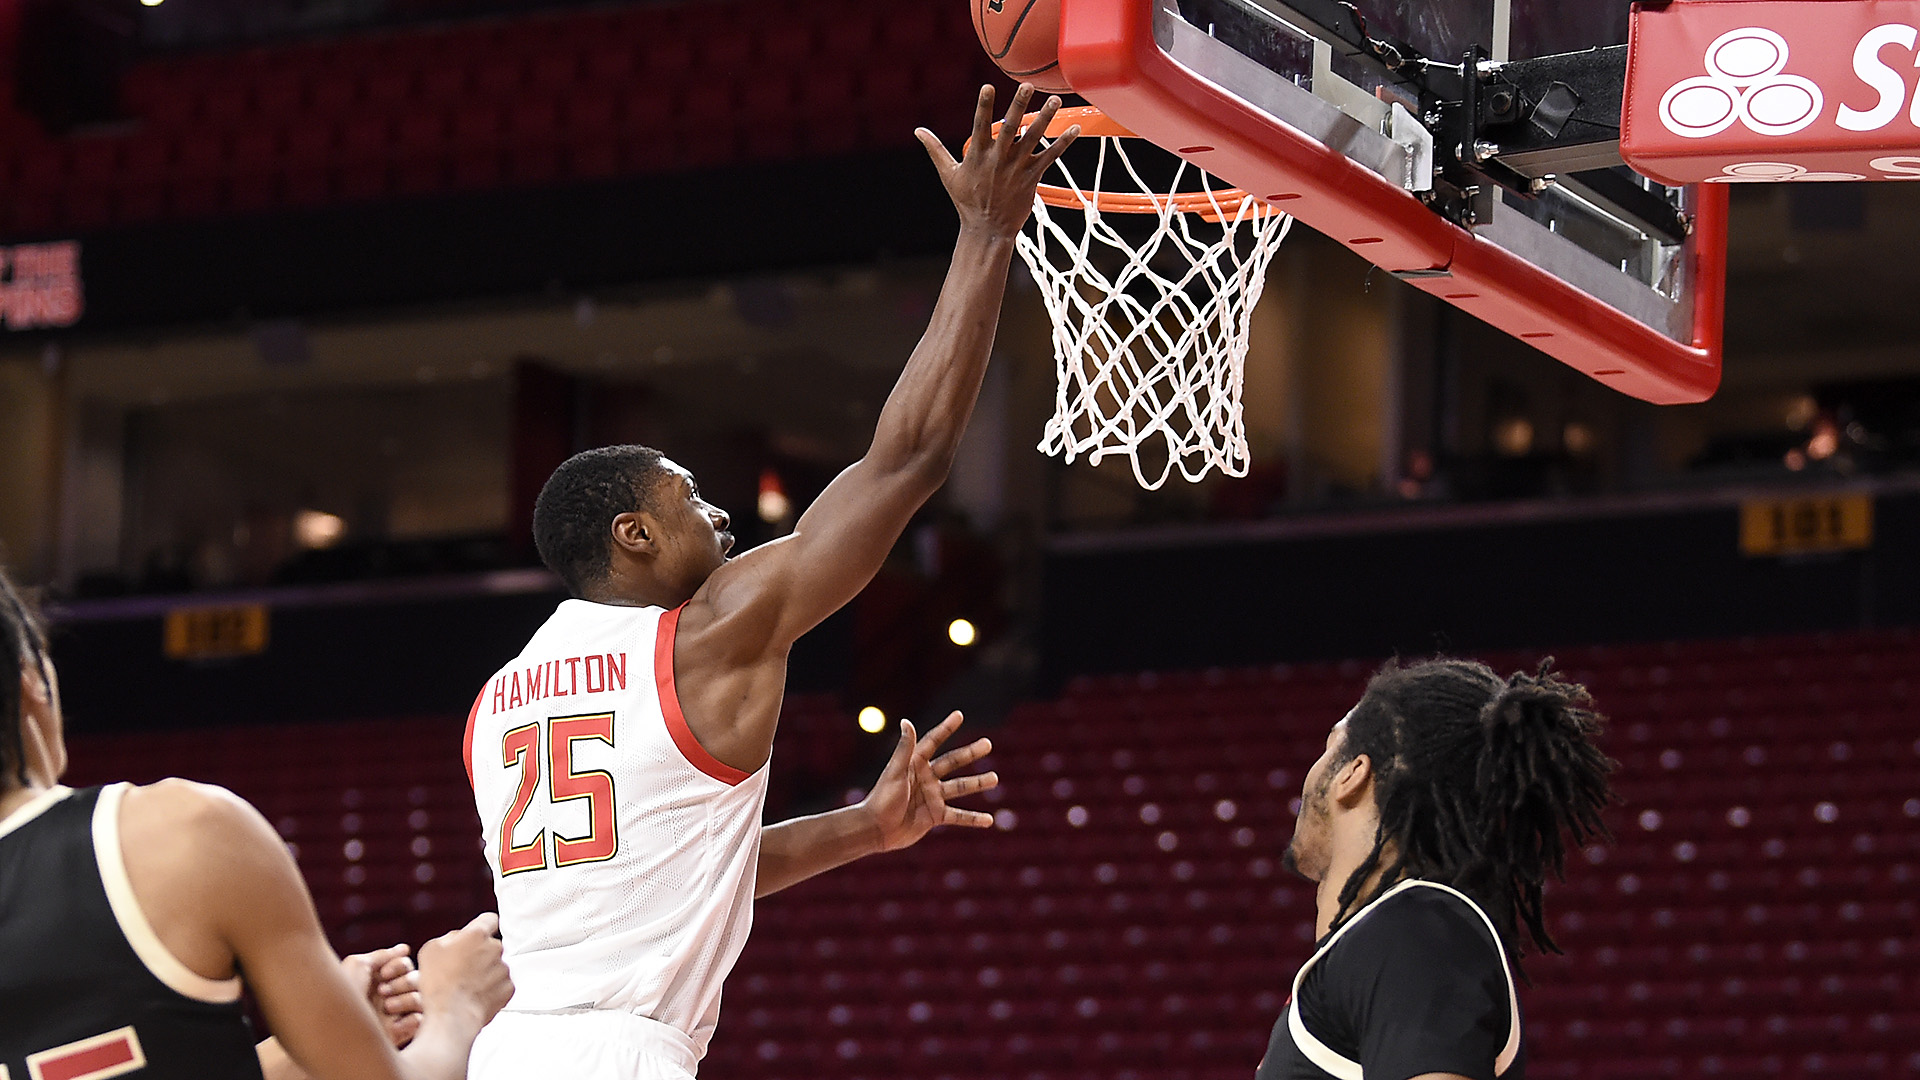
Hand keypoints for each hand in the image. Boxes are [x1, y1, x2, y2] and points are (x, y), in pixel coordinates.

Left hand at [340, 944, 422, 1047]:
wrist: (336, 1032)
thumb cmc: (342, 996)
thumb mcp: (357, 965)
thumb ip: (382, 954)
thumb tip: (405, 948)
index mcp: (379, 979)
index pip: (405, 965)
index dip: (399, 966)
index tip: (383, 973)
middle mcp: (390, 994)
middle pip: (417, 979)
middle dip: (403, 982)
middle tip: (382, 991)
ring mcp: (397, 1013)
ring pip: (420, 999)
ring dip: (406, 1000)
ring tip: (387, 1007)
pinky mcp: (401, 1032)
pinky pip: (418, 1020)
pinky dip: (409, 1020)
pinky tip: (393, 1025)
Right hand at [417, 912, 512, 1029]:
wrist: (450, 1017)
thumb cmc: (438, 984)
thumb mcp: (431, 950)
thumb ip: (450, 937)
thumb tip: (460, 937)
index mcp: (477, 935)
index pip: (489, 919)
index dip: (482, 926)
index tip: (477, 935)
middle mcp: (495, 948)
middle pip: (491, 945)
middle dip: (480, 954)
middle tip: (462, 969)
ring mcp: (504, 969)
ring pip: (496, 965)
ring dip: (486, 972)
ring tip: (466, 986)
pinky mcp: (509, 987)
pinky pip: (501, 983)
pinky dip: (491, 989)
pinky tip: (475, 996)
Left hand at [860, 711, 998, 852]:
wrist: (875, 830)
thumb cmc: (881, 799)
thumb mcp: (895, 772)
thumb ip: (905, 749)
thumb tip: (907, 721)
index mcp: (915, 764)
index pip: (933, 742)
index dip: (946, 728)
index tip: (959, 715)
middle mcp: (926, 778)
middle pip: (953, 762)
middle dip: (970, 753)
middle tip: (988, 744)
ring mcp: (932, 797)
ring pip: (960, 787)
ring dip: (977, 783)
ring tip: (995, 778)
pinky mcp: (935, 816)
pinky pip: (958, 816)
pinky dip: (973, 818)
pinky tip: (989, 820)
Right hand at [916, 84, 1078, 236]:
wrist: (988, 230)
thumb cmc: (967, 201)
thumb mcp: (948, 174)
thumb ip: (935, 149)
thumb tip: (918, 130)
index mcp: (978, 155)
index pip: (980, 125)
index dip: (983, 106)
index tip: (988, 87)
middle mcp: (998, 159)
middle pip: (1010, 128)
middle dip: (1018, 106)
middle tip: (1028, 85)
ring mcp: (1017, 168)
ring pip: (1033, 139)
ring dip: (1045, 119)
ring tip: (1055, 100)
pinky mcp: (1032, 177)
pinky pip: (1050, 156)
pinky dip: (1063, 143)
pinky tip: (1075, 128)